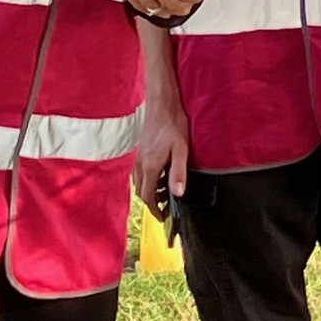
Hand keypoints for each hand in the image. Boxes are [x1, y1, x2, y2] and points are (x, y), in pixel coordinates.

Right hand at [133, 29, 189, 212]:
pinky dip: (147, 181)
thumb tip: (178, 194)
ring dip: (148, 192)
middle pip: (141, 192)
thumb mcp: (181, 149)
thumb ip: (179, 172)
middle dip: (151, 204)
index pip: (147, 196)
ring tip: (163, 196)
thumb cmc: (173, 124)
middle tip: (165, 210)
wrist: (162, 103)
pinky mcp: (141, 151)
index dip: (155, 209)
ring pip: (139, 182)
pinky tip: (159, 177)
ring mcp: (139, 157)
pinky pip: (140, 173)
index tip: (163, 217)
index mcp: (150, 166)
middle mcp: (141, 164)